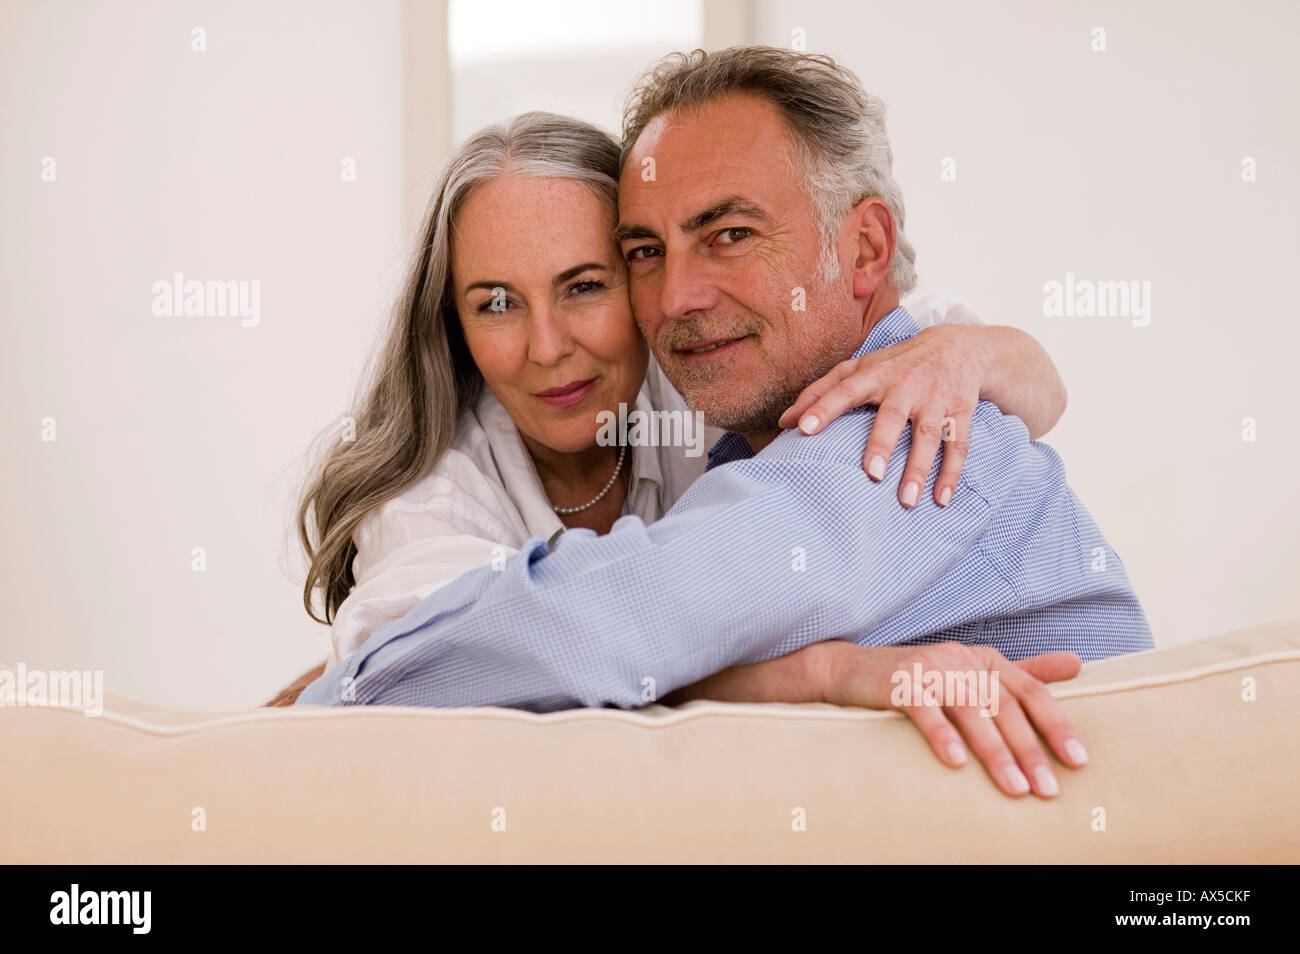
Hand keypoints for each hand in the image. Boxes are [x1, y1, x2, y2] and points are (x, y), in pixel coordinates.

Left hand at [778, 324, 982, 508]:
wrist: (958, 348)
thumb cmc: (895, 364)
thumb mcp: (859, 368)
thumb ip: (821, 391)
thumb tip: (785, 421)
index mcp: (876, 374)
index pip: (846, 389)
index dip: (824, 407)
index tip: (804, 429)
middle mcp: (907, 385)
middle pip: (893, 415)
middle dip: (882, 444)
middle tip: (872, 474)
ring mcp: (936, 399)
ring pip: (929, 435)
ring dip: (919, 468)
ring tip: (907, 501)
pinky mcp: (960, 413)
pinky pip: (958, 445)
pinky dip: (952, 473)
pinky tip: (941, 499)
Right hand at [817, 640, 1088, 797]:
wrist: (850, 670)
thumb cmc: (919, 680)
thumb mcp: (972, 672)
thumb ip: (1023, 672)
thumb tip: (1077, 664)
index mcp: (985, 660)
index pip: (1031, 692)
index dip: (1057, 725)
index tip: (1079, 761)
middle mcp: (961, 660)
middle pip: (1005, 707)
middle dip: (1030, 751)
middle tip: (1049, 790)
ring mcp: (930, 669)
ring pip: (971, 711)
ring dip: (995, 752)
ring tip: (1015, 789)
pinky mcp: (899, 682)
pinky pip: (925, 710)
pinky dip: (942, 735)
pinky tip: (957, 763)